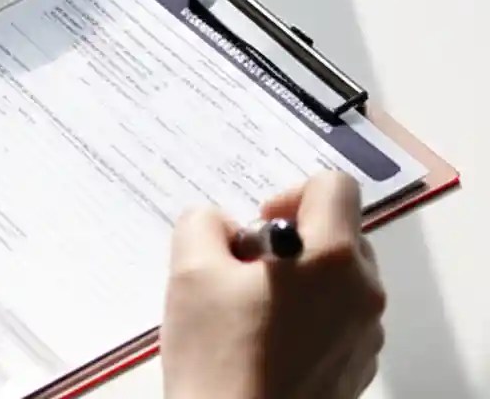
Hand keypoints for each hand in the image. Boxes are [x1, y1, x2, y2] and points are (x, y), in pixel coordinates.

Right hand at [161, 172, 385, 398]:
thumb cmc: (218, 356)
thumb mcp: (189, 271)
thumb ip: (203, 224)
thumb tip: (221, 226)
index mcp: (332, 258)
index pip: (333, 186)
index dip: (289, 194)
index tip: (256, 229)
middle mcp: (363, 293)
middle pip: (339, 234)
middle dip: (292, 241)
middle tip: (244, 270)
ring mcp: (366, 336)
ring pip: (339, 280)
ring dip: (299, 281)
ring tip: (249, 312)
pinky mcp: (357, 370)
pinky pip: (338, 322)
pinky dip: (307, 319)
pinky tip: (263, 345)